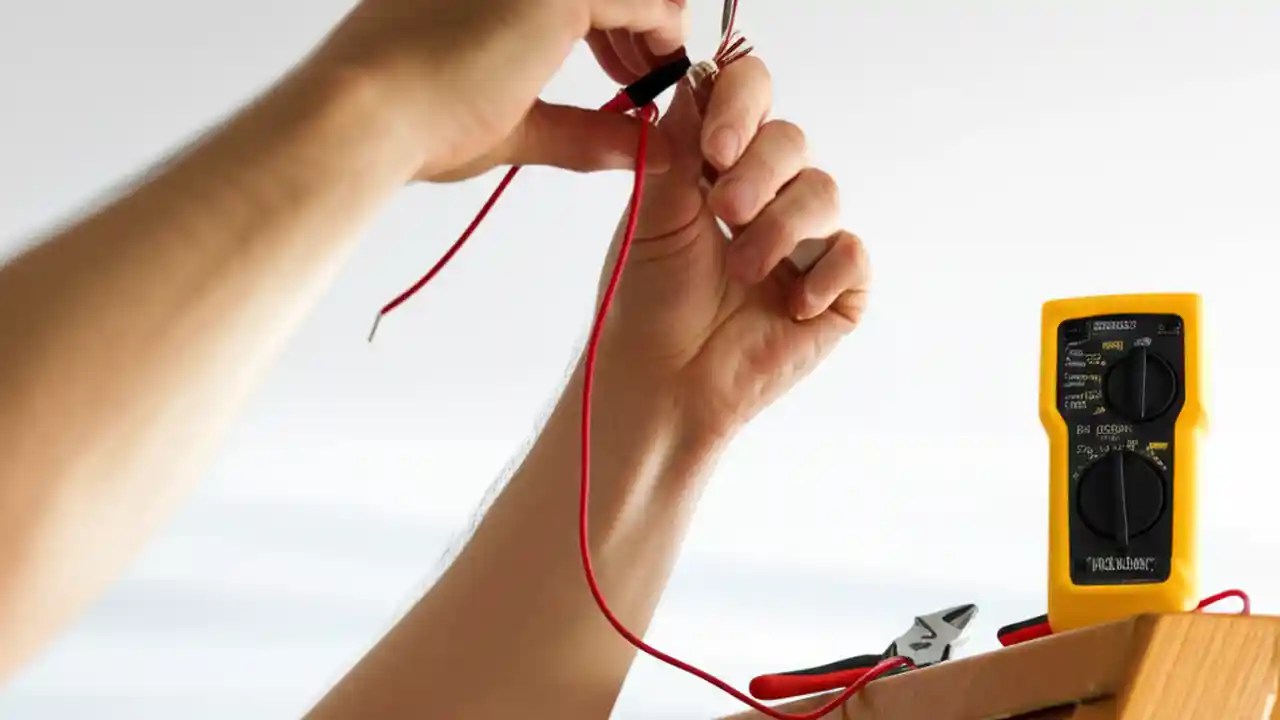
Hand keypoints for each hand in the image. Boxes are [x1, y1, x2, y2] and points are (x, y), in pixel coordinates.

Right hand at [315, 0, 686, 181]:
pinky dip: (664, 32)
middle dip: (639, 16)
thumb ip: (580, 127)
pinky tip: (665, 60)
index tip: (625, 64)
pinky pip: (646, 1)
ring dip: (656, 22)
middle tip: (650, 68)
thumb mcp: (516, 121)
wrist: (372, 115)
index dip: (611, 18)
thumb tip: (638, 148)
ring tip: (655, 70)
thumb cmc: (416, 120)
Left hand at [597, 56, 871, 444]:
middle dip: (759, 173)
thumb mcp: (653, 214)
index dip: (742, 107)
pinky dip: (822, 275)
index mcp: (720, 166)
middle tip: (724, 210)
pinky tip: (788, 305)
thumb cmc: (648, 301)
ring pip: (823, 192)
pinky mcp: (834, 290)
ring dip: (780, 230)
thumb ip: (676, 145)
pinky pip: (852, 255)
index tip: (716, 146)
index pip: (750, 98)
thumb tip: (697, 80)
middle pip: (792, 140)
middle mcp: (767, 195)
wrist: (663, 380)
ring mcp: (804, 242)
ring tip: (742, 272)